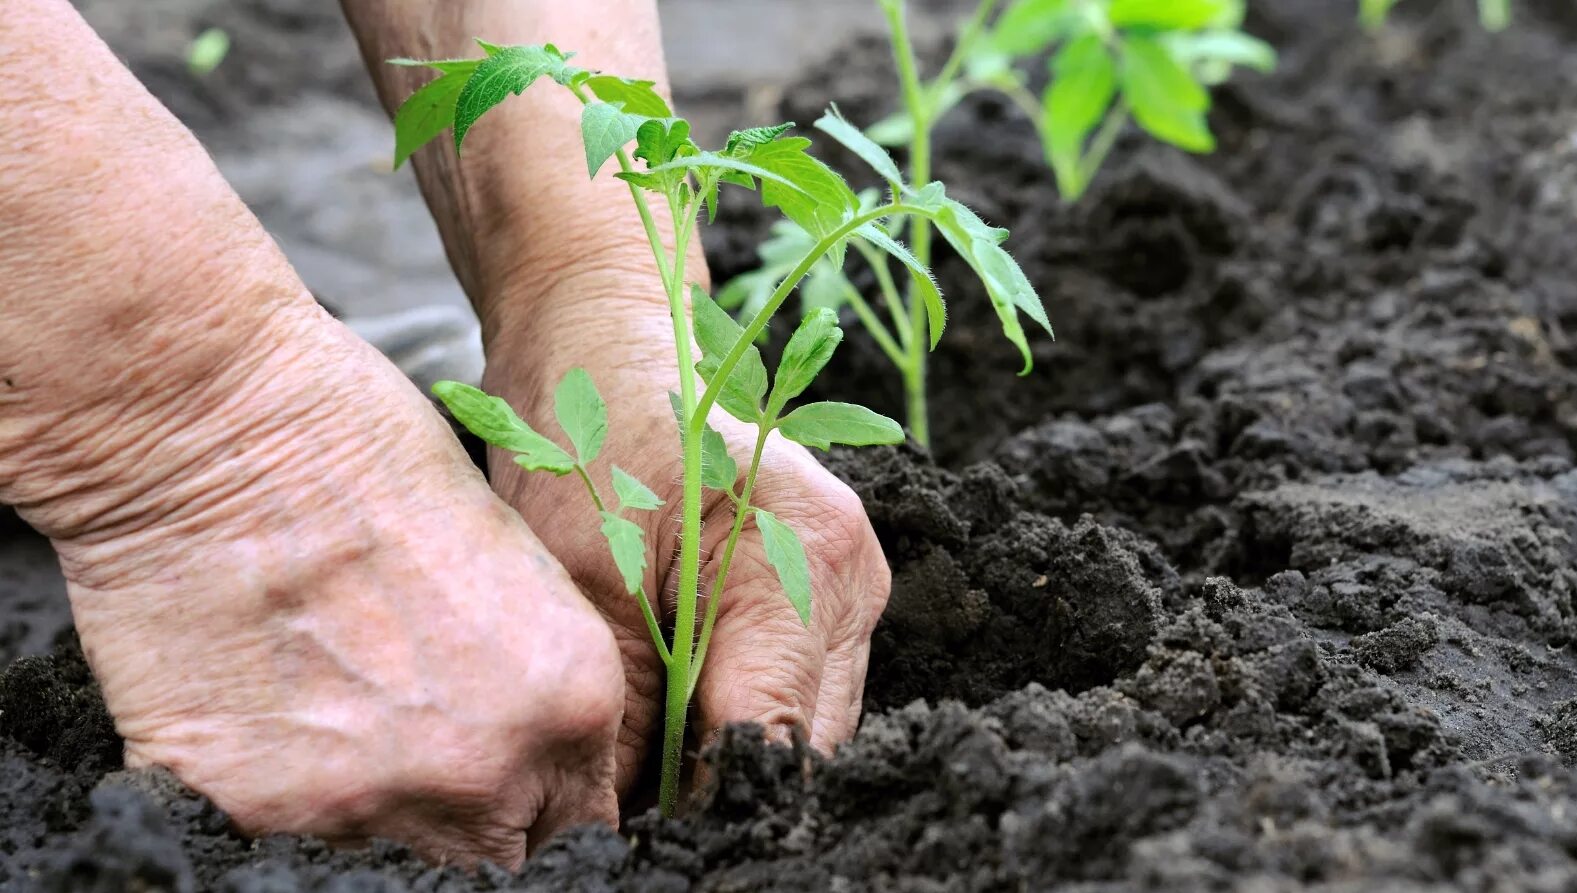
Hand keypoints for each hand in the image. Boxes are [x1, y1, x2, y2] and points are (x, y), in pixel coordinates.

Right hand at [46, 308, 626, 868]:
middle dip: (473, 818)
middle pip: (498, 856)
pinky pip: (283, 839)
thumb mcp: (513, 560)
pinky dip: (277, 794)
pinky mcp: (255, 809)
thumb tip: (536, 749)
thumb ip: (538, 676)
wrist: (217, 429)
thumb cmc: (368, 452)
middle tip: (422, 749)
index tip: (514, 786)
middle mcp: (486, 770)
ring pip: (395, 856)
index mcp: (571, 700)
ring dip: (374, 804)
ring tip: (334, 709)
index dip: (545, 804)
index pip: (582, 821)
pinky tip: (265, 710)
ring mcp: (369, 801)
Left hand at [483, 278, 891, 795]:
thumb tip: (621, 829)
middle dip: (719, 791)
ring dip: (729, 758)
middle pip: (805, 749)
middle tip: (629, 811)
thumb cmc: (586, 436)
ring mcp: (852, 587)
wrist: (603, 340)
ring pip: (805, 729)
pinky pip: (794, 691)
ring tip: (644, 767)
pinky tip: (671, 718)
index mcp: (809, 560)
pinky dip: (735, 718)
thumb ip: (623, 719)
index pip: (773, 741)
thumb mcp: (583, 585)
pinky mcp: (829, 593)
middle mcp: (854, 577)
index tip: (635, 839)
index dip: (704, 808)